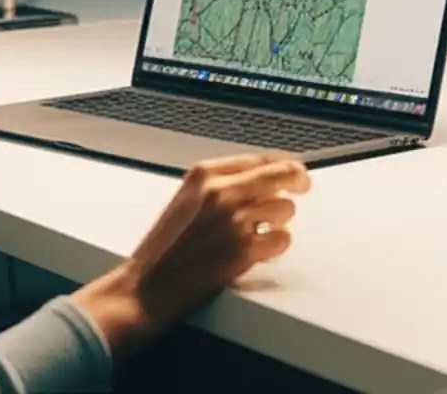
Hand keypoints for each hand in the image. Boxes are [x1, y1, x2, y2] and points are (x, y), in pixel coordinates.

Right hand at [71, 153, 310, 357]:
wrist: (144, 289)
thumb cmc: (164, 249)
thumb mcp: (187, 201)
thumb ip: (221, 186)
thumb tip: (264, 178)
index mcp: (204, 174)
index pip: (261, 158)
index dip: (283, 165)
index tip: (292, 173)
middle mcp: (221, 192)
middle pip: (282, 174)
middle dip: (298, 181)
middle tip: (302, 188)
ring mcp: (233, 219)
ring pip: (286, 208)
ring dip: (279, 223)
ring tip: (259, 234)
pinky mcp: (243, 248)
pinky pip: (283, 239)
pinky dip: (275, 248)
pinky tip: (259, 253)